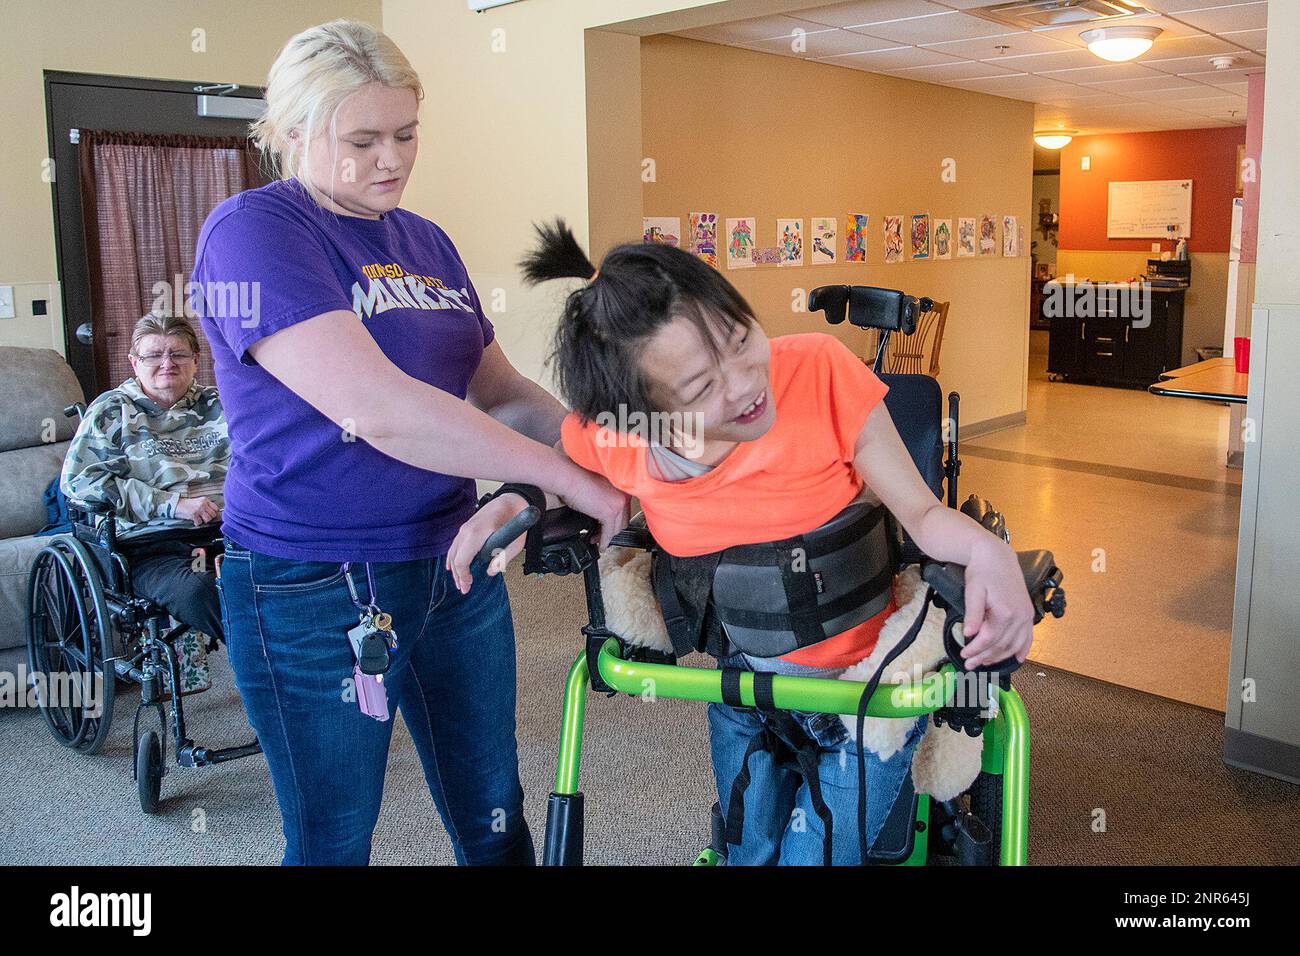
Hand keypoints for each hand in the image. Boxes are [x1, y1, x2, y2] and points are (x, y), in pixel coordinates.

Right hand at [175, 496, 220, 526]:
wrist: (177, 505)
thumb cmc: (188, 504)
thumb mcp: (199, 501)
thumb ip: (206, 505)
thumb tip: (214, 513)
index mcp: (205, 500)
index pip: (216, 508)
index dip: (215, 513)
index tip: (212, 515)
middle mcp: (203, 504)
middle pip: (213, 514)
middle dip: (209, 518)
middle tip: (204, 518)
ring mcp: (199, 509)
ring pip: (208, 519)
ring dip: (204, 521)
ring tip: (200, 519)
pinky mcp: (194, 515)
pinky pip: (200, 522)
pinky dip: (197, 523)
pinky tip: (194, 520)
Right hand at [445, 493, 530, 594]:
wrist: (512, 501)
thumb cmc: (515, 520)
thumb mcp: (515, 544)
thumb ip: (501, 560)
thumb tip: (489, 572)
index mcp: (478, 534)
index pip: (462, 560)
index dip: (463, 576)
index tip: (468, 585)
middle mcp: (467, 530)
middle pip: (455, 558)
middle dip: (458, 576)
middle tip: (463, 588)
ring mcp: (465, 527)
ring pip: (453, 552)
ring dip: (455, 568)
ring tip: (459, 581)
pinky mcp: (466, 526)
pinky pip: (455, 545)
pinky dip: (452, 557)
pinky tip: (451, 566)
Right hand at [557, 466, 629, 551]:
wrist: (570, 477)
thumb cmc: (579, 478)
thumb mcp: (599, 488)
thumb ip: (606, 499)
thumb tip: (602, 513)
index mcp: (623, 487)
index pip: (625, 510)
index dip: (616, 521)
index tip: (609, 526)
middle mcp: (624, 496)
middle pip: (623, 521)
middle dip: (612, 530)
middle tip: (601, 534)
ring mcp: (618, 505)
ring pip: (616, 529)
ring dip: (606, 536)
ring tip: (596, 538)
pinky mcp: (609, 513)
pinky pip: (608, 533)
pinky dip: (603, 541)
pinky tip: (599, 545)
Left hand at [957, 536, 1034, 669]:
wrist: (997, 556)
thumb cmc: (982, 571)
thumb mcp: (973, 591)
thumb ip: (973, 614)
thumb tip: (969, 633)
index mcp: (1005, 611)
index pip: (989, 639)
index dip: (975, 650)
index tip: (964, 655)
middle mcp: (1019, 616)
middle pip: (1001, 645)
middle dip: (984, 657)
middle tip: (970, 664)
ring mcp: (1026, 615)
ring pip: (1014, 645)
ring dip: (1000, 657)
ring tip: (985, 663)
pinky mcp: (1028, 613)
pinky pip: (1028, 637)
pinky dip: (1023, 649)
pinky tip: (1018, 658)